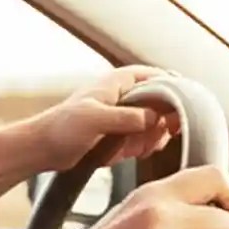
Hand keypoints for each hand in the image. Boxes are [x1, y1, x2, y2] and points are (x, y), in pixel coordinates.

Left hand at [33, 65, 181, 171]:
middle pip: (165, 102)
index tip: (185, 108)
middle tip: (161, 133)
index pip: (160, 76)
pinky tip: (138, 152)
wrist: (43, 149)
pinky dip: (148, 146)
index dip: (176, 90)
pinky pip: (148, 139)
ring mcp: (126, 117)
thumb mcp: (96, 119)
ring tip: (142, 145)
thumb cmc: (62, 127)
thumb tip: (156, 119)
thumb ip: (128, 117)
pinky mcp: (123, 135)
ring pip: (159, 123)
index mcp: (119, 81)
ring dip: (157, 136)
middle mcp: (127, 96)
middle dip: (167, 120)